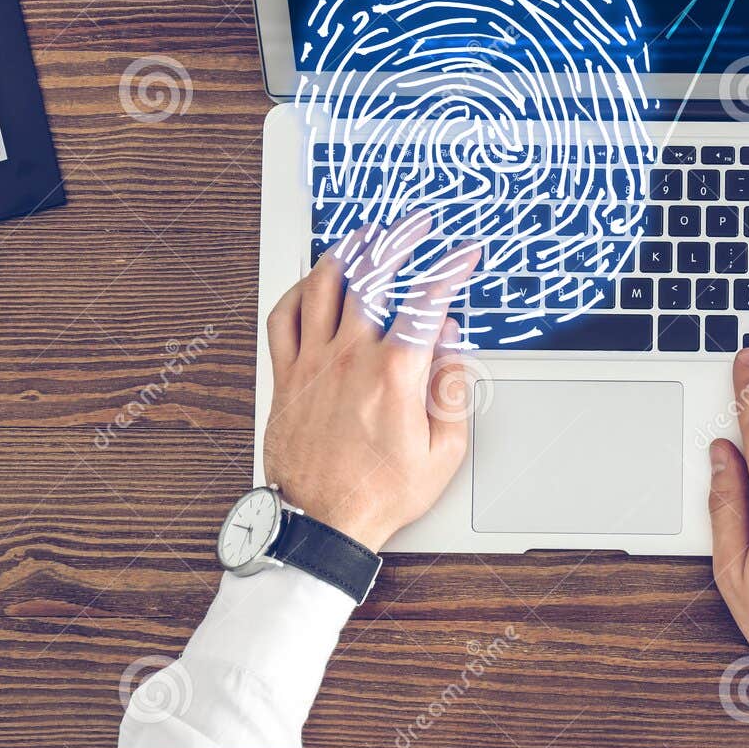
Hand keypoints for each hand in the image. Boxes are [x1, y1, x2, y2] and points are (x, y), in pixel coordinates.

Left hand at [262, 217, 479, 550]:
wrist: (322, 523)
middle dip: (399, 239)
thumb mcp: (442, 453)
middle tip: (414, 224)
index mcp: (395, 375)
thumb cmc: (379, 493)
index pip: (428, 303)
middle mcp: (350, 358)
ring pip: (324, 286)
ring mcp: (313, 363)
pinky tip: (314, 281)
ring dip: (347, 252)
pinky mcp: (288, 376)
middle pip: (373, 277)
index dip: (451, 270)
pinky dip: (300, 291)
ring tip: (365, 236)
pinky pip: (284, 317)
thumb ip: (452, 392)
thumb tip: (450, 348)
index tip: (464, 255)